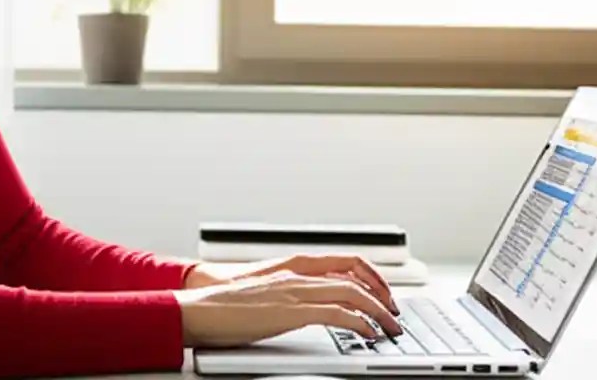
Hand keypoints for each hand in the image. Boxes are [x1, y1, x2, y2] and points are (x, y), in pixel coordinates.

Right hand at [173, 271, 402, 347]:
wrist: (202, 309)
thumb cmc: (227, 307)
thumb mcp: (267, 294)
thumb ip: (290, 294)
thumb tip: (310, 306)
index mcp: (293, 267)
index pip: (346, 261)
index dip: (371, 276)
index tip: (383, 293)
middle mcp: (299, 274)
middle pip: (355, 276)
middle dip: (382, 295)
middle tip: (394, 313)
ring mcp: (296, 291)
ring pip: (352, 293)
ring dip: (378, 310)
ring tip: (389, 326)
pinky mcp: (292, 312)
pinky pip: (337, 314)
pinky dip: (360, 323)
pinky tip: (368, 333)